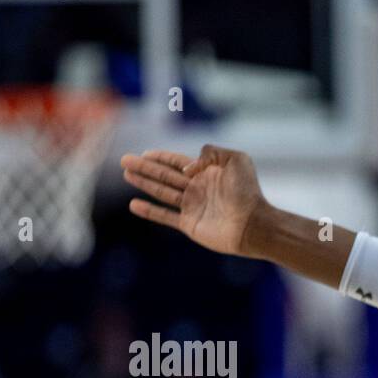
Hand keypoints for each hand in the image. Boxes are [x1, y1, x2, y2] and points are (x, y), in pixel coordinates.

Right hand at [121, 144, 267, 255]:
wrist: (253, 223)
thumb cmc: (248, 192)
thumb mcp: (236, 159)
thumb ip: (210, 153)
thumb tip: (187, 169)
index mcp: (207, 173)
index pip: (178, 162)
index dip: (161, 157)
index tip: (145, 152)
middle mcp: (197, 189)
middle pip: (165, 175)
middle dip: (145, 167)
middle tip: (124, 160)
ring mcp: (193, 207)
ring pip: (162, 193)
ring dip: (143, 183)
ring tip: (126, 174)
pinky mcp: (190, 225)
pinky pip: (165, 216)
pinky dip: (149, 211)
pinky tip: (134, 204)